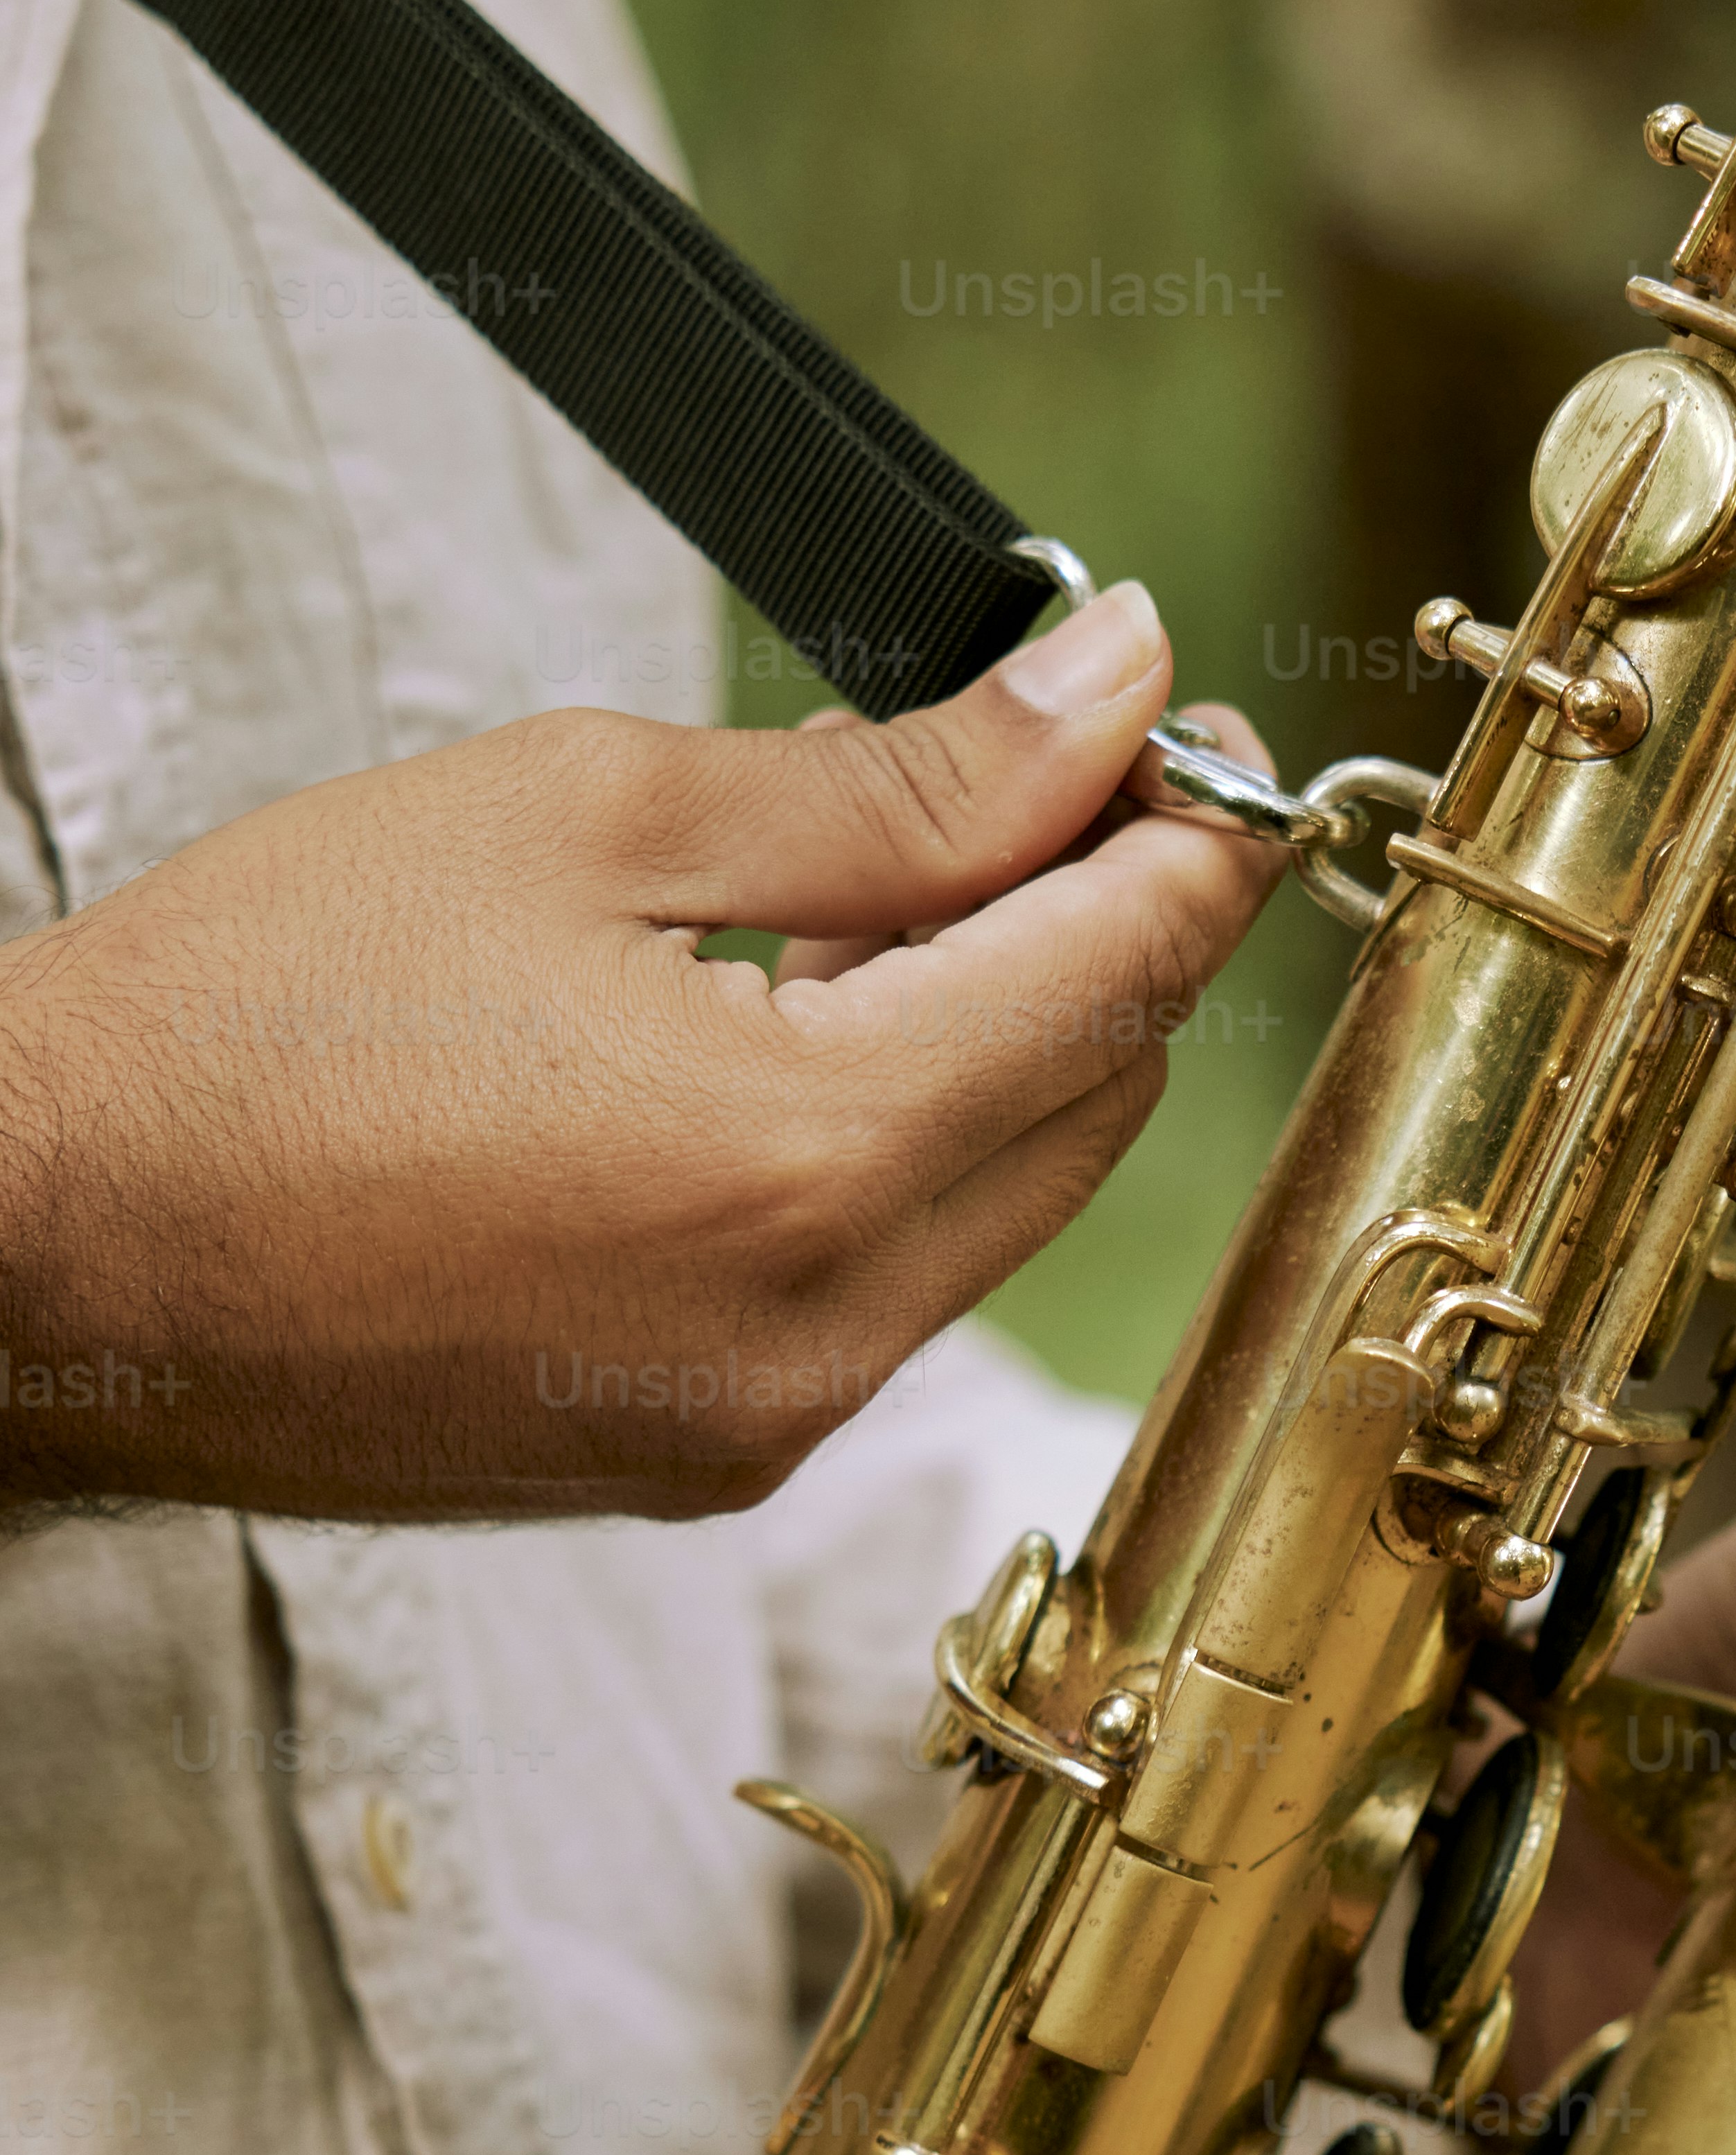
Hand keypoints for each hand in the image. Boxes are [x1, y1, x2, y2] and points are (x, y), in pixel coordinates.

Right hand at [0, 581, 1274, 1524]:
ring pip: (999, 1206)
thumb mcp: (586, 816)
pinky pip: (883, 1290)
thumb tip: (1104, 692)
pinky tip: (794, 1041)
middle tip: (1054, 782)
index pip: (1116, 978)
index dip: (1186, 835)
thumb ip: (896, 782)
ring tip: (884, 898)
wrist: (46, 1241)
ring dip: (996, 1045)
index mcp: (804, 1159)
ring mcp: (766, 1424)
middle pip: (1091, 1106)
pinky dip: (888, 1155)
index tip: (1201, 734)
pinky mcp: (702, 1461)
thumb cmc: (254, 1013)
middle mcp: (819, 1333)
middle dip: (1104, 935)